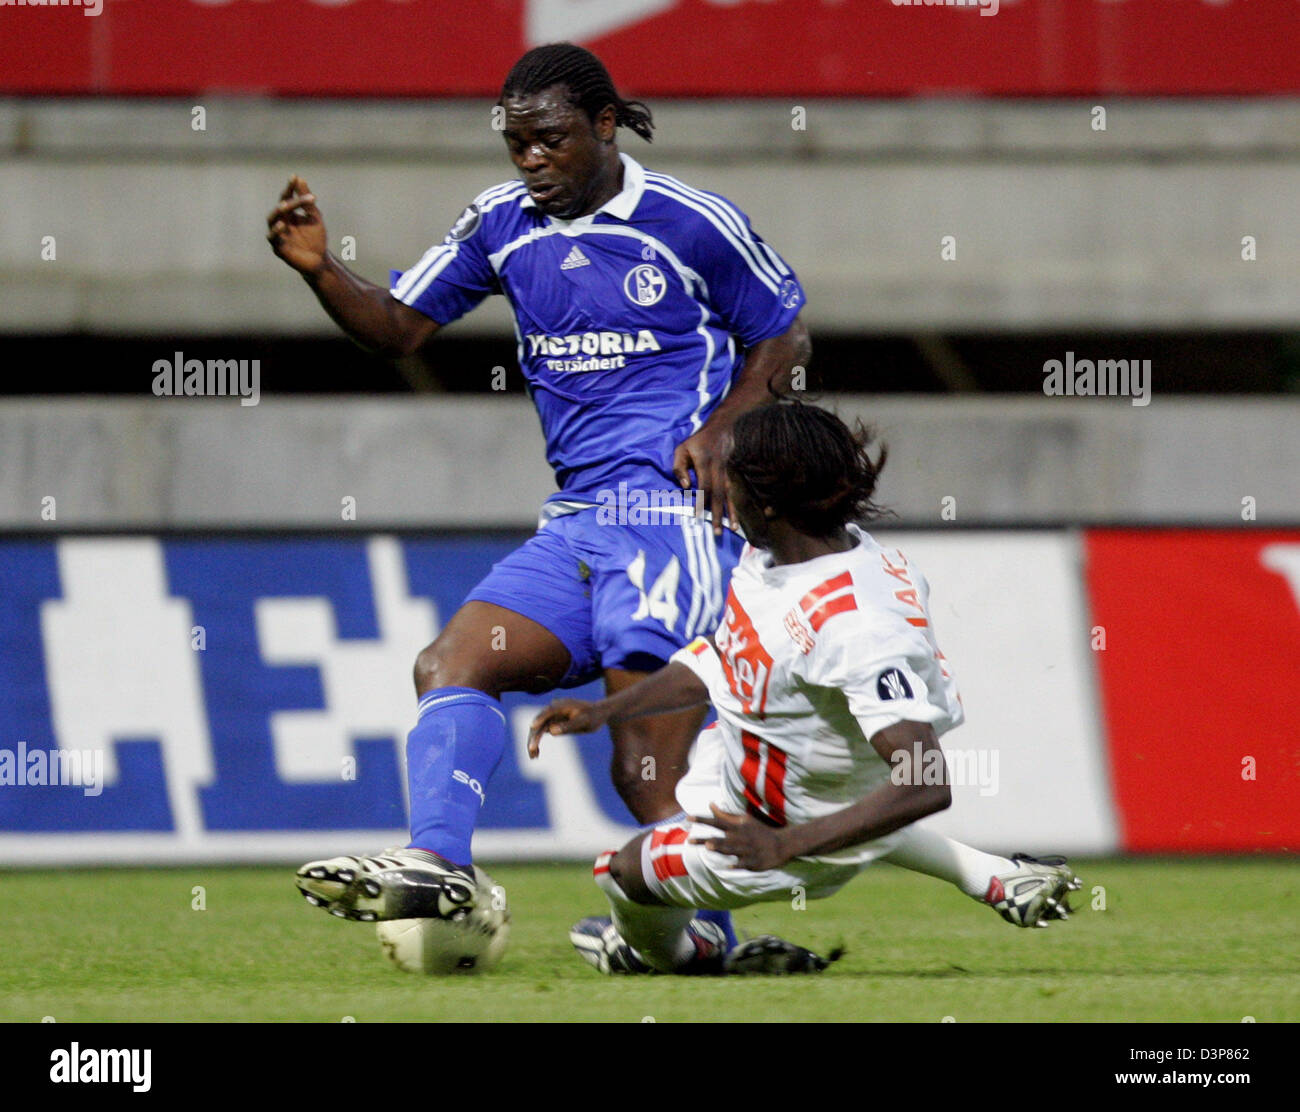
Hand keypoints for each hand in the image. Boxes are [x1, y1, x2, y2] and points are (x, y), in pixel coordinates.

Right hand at [267, 175, 327, 275]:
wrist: (319, 260)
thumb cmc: (316, 238)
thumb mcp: (314, 217)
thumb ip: (307, 201)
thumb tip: (300, 179)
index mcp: (289, 214)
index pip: (287, 197)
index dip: (290, 188)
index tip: (294, 177)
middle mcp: (280, 222)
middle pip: (281, 207)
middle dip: (288, 200)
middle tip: (293, 192)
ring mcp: (278, 234)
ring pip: (272, 220)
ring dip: (278, 212)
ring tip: (285, 205)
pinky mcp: (278, 247)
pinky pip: (273, 237)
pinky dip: (276, 231)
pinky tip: (283, 225)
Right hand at [527, 699, 608, 757]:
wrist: (598, 713)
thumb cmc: (593, 716)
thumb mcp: (584, 722)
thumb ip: (568, 726)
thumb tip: (551, 731)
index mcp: (562, 705)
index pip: (548, 711)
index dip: (539, 719)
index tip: (532, 727)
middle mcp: (554, 709)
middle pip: (539, 722)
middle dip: (534, 736)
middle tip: (531, 751)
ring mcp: (552, 716)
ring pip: (538, 729)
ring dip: (533, 741)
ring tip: (533, 757)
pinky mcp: (552, 722)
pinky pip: (541, 732)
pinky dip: (538, 742)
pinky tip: (536, 755)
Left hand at [672, 418, 732, 535]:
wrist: (721, 428)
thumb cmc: (696, 442)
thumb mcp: (681, 449)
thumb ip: (679, 467)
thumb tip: (685, 487)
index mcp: (704, 462)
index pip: (704, 486)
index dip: (701, 501)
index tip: (697, 516)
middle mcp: (718, 469)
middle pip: (719, 494)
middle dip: (718, 514)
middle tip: (717, 532)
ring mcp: (726, 472)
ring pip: (729, 495)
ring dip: (731, 513)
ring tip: (732, 529)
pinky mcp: (730, 475)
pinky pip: (732, 493)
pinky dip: (734, 506)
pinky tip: (735, 519)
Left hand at [689, 803, 791, 870]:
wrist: (781, 843)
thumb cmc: (759, 830)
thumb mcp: (744, 820)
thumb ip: (725, 814)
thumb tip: (710, 805)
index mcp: (737, 827)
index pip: (716, 822)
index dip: (702, 820)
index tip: (688, 818)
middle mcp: (740, 838)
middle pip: (720, 838)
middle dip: (706, 839)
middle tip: (690, 840)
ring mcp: (746, 850)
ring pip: (730, 849)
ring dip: (720, 847)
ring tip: (709, 847)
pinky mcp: (752, 862)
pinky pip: (743, 863)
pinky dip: (736, 864)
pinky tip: (729, 866)